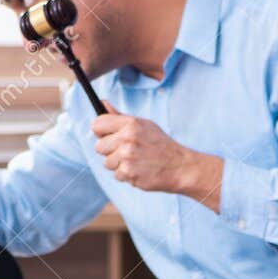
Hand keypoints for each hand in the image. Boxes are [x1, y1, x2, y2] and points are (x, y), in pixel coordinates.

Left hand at [92, 110, 222, 207]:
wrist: (180, 167)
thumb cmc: (160, 145)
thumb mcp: (144, 125)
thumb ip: (120, 116)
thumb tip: (102, 103)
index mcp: (131, 124)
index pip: (97, 124)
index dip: (101, 132)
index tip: (107, 136)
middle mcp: (128, 138)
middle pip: (99, 146)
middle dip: (110, 151)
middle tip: (127, 151)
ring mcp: (128, 157)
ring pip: (107, 163)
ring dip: (119, 165)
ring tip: (136, 161)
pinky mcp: (129, 173)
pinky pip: (116, 175)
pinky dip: (126, 175)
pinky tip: (140, 170)